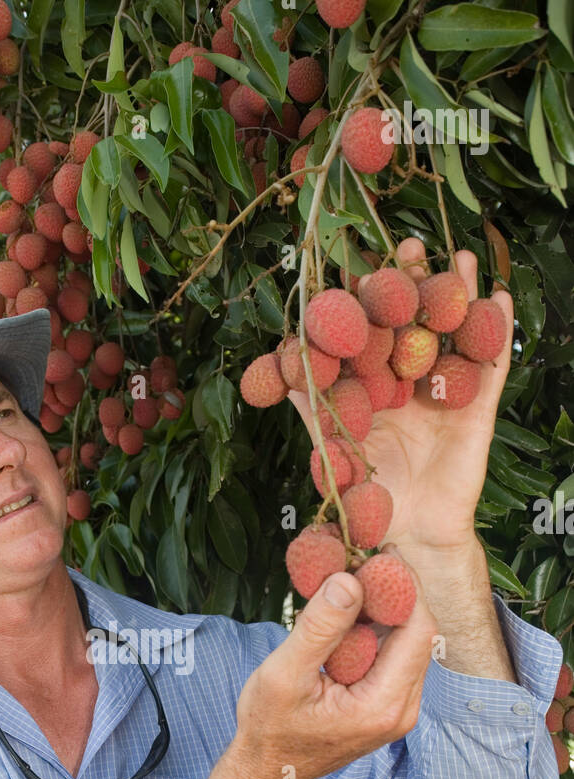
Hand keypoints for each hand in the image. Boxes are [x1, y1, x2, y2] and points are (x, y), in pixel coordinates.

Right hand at [229, 559, 437, 778]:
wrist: (266, 769)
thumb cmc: (269, 728)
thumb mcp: (284, 674)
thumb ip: (320, 628)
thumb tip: (350, 581)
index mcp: (384, 705)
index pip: (417, 630)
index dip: (404, 588)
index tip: (379, 555)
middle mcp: (402, 709)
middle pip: (418, 634)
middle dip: (393, 594)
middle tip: (361, 562)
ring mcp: (397, 709)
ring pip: (406, 642)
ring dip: (382, 610)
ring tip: (349, 584)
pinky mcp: (387, 704)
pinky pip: (393, 656)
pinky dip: (374, 630)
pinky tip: (346, 615)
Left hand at [286, 236, 513, 555]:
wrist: (408, 531)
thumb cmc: (369, 494)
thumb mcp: (335, 447)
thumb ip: (314, 408)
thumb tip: (283, 368)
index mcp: (376, 385)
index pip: (374, 331)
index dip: (370, 298)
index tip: (361, 262)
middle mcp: (411, 381)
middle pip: (416, 321)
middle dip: (415, 283)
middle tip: (411, 244)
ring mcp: (446, 391)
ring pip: (455, 334)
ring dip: (459, 294)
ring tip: (459, 257)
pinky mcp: (477, 408)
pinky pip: (490, 366)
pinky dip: (495, 333)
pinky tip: (498, 297)